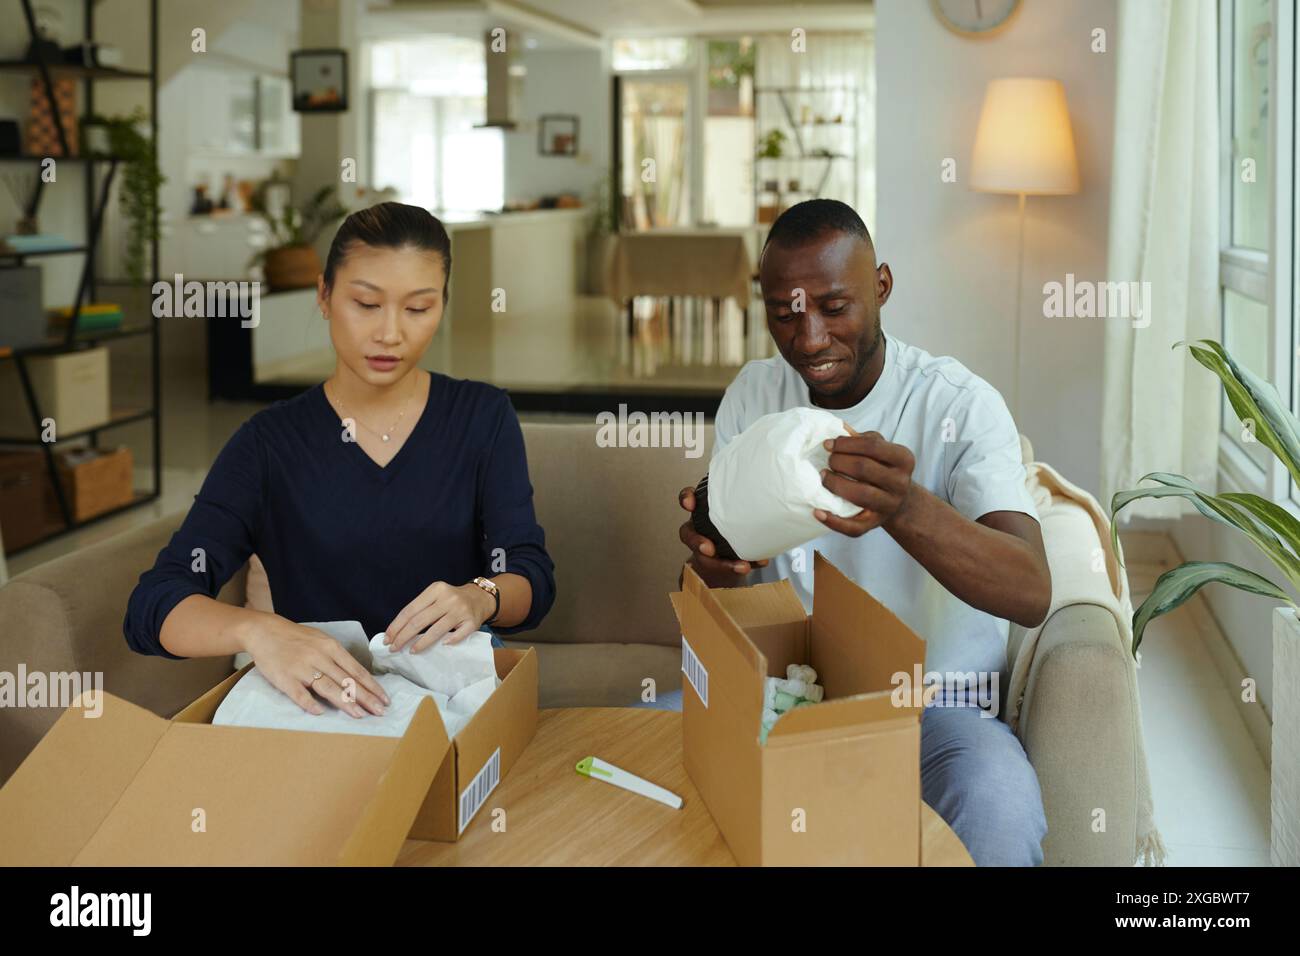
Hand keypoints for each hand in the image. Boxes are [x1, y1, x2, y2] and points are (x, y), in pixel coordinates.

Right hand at [240, 614, 390, 717]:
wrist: (264, 631)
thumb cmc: (297, 638)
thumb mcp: (321, 641)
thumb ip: (337, 657)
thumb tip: (358, 677)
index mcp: (331, 647)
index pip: (356, 670)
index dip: (372, 686)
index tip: (384, 699)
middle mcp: (319, 657)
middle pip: (346, 680)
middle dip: (366, 697)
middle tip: (380, 711)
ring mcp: (302, 668)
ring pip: (328, 687)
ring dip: (345, 702)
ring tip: (359, 715)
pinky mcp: (284, 678)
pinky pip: (299, 693)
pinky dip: (309, 703)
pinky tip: (320, 712)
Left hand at [384, 581, 493, 652]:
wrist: (480, 597)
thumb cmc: (451, 600)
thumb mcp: (436, 596)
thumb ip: (420, 609)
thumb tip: (397, 631)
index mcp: (436, 590)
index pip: (410, 610)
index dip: (397, 626)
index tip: (387, 638)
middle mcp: (448, 598)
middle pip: (419, 621)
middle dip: (403, 637)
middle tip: (394, 648)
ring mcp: (461, 610)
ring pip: (436, 630)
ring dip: (420, 644)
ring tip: (411, 651)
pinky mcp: (472, 622)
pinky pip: (458, 636)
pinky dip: (449, 642)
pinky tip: (441, 646)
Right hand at [677, 484, 766, 586]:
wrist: (735, 548)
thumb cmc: (736, 518)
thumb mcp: (737, 506)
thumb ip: (745, 502)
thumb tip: (771, 501)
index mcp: (702, 509)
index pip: (688, 499)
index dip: (686, 499)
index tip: (690, 505)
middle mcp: (699, 528)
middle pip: (688, 534)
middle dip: (697, 542)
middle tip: (709, 549)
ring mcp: (706, 548)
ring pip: (705, 558)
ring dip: (722, 564)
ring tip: (742, 567)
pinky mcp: (717, 564)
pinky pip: (724, 568)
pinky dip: (740, 568)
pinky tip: (754, 566)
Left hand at [814, 431, 915, 536]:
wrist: (899, 500)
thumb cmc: (883, 467)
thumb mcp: (881, 449)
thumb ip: (863, 439)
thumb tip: (839, 428)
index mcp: (904, 459)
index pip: (872, 446)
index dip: (846, 444)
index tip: (828, 444)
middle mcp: (900, 483)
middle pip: (863, 468)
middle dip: (838, 462)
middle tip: (828, 461)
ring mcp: (889, 505)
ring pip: (859, 495)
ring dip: (834, 484)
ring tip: (823, 477)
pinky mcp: (875, 524)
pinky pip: (853, 527)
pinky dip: (833, 521)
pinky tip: (817, 511)